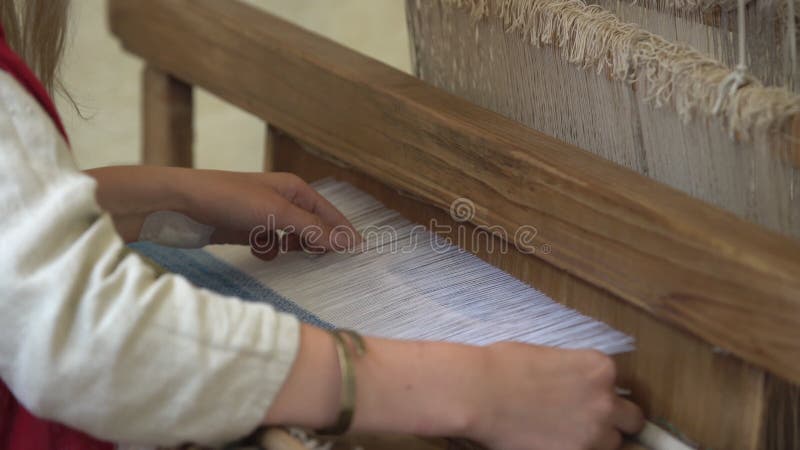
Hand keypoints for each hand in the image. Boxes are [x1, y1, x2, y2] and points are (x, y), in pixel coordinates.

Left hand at [175, 170, 360, 257]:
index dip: (345, 233)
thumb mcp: (277, 213)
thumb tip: (348, 241)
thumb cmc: (228, 199)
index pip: (330, 214)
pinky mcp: (247, 231)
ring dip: (293, 250)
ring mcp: (264, 216)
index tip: (361, 255)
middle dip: (319, 244)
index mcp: (294, 189)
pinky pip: (270, 246)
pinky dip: (269, 252)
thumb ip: (313, 229)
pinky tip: (261, 253)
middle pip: (313, 227)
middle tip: (331, 266)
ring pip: (292, 240)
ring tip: (294, 258)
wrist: (179, 204)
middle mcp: (282, 201)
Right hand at [470, 343, 643, 449]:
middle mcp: (606, 402)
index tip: (587, 399)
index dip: (602, 394)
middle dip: (612, 420)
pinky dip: (574, 449)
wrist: (478, 391)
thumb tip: (578, 387)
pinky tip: (551, 440)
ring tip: (563, 433)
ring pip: (612, 444)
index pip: (621, 388)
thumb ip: (576, 373)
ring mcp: (593, 434)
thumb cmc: (503, 365)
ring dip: (595, 440)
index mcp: (601, 368)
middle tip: (585, 420)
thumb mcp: (550, 357)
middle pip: (631, 420)